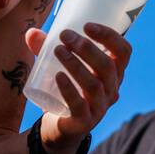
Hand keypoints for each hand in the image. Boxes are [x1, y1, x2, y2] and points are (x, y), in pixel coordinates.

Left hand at [25, 23, 132, 153]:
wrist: (59, 128)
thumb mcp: (57, 66)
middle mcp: (111, 90)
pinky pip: (80, 105)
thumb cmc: (64, 90)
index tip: (87, 25)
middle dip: (87, 48)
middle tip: (65, 36)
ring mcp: (100, 108)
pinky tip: (58, 76)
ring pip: (94, 85)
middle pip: (108, 66)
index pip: (123, 52)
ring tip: (58, 50)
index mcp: (112, 73)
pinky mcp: (84, 122)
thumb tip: (31, 32)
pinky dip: (69, 89)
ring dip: (76, 65)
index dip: (110, 36)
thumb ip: (45, 48)